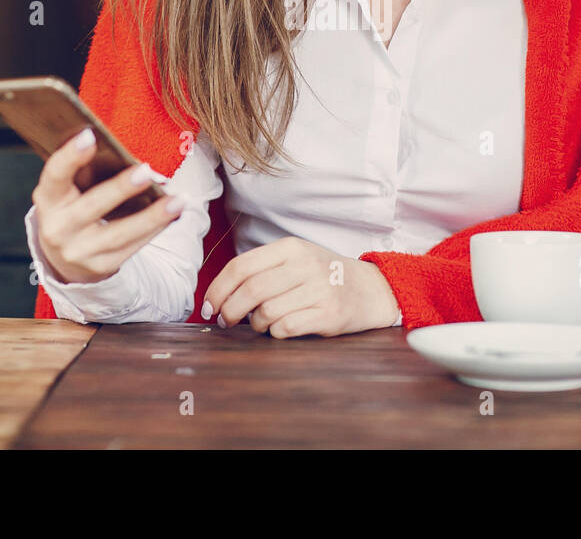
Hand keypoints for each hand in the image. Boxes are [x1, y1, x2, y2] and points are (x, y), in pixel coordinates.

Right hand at [32, 128, 185, 283]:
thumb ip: (85, 172)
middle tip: (146, 171)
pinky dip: (155, 229)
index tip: (89, 135)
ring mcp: (78, 251)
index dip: (70, 156)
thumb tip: (124, 151)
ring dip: (151, 216)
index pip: (54, 175)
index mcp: (47, 200)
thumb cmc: (73, 208)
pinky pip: (132, 247)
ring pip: (119, 233)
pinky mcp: (100, 267)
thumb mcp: (68, 191)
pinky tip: (174, 215)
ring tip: (177, 200)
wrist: (66, 257)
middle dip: (120, 189)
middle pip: (91, 207)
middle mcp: (57, 228)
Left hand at [203, 236, 399, 337]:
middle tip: (225, 321)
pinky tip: (280, 330)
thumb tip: (219, 295)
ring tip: (260, 324)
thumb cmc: (324, 277)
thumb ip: (263, 270)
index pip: (241, 266)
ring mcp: (319, 289)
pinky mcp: (330, 314)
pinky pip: (286, 328)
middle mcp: (305, 265)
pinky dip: (275, 333)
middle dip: (229, 310)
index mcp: (291, 248)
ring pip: (266, 312)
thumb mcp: (296, 260)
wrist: (371, 290)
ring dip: (255, 324)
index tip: (208, 306)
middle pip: (250, 290)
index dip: (218, 289)